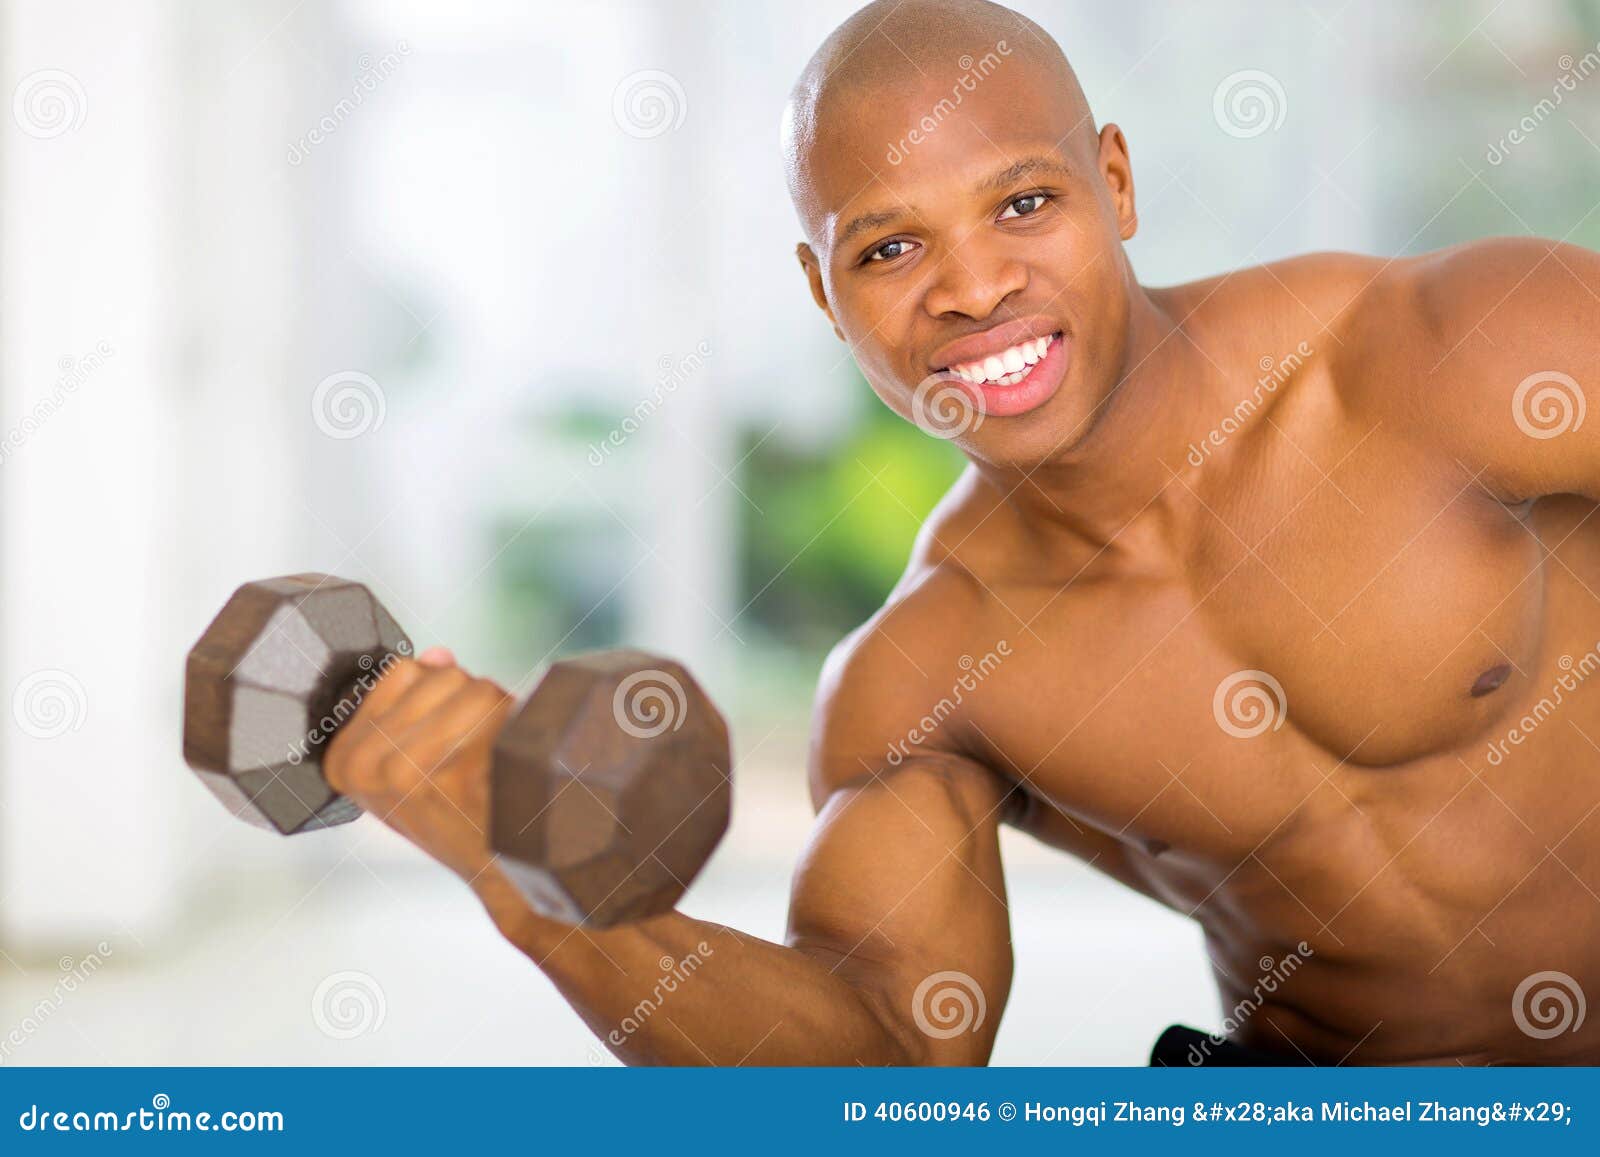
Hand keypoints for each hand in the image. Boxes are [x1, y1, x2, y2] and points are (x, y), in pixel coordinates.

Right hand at [323, 646, 513, 885]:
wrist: (504, 868)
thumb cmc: (460, 815)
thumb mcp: (413, 762)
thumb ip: (415, 703)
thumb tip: (437, 655)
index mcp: (345, 761)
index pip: (399, 672)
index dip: (435, 690)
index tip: (442, 733)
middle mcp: (369, 766)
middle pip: (439, 674)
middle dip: (468, 699)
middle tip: (475, 748)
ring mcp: (410, 769)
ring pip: (473, 685)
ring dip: (495, 711)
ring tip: (491, 756)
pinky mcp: (457, 770)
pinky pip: (497, 705)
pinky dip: (515, 722)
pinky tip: (509, 758)